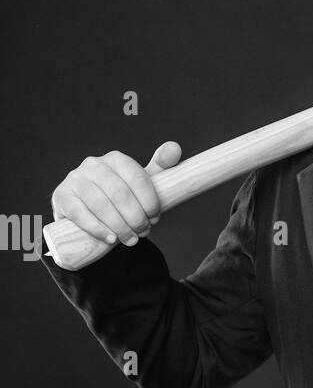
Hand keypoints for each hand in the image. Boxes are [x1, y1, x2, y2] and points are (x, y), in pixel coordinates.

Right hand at [51, 141, 180, 247]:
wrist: (89, 215)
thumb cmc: (120, 199)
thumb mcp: (140, 184)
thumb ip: (160, 167)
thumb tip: (174, 148)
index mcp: (116, 159)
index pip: (137, 177)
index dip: (149, 201)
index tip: (155, 218)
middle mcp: (93, 164)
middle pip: (120, 193)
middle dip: (135, 217)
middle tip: (143, 232)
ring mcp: (75, 179)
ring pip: (101, 205)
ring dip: (120, 226)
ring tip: (131, 239)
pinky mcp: (62, 197)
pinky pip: (80, 214)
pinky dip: (98, 229)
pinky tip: (111, 239)